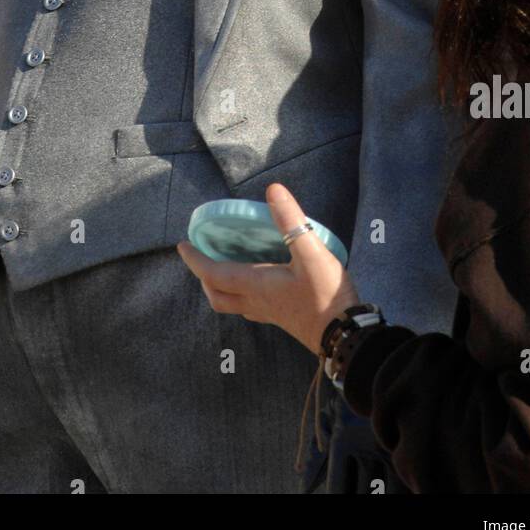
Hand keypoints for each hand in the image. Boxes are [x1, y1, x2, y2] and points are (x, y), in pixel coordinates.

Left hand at [177, 183, 359, 354]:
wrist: (346, 338)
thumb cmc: (327, 295)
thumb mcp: (312, 253)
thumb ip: (292, 222)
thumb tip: (273, 190)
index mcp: (255, 286)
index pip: (213, 274)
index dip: (195, 259)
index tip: (182, 245)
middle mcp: (256, 303)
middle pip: (217, 295)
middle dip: (203, 276)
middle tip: (200, 256)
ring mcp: (269, 314)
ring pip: (232, 304)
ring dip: (220, 286)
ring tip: (223, 266)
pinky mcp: (282, 318)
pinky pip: (249, 307)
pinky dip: (240, 293)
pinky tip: (256, 281)